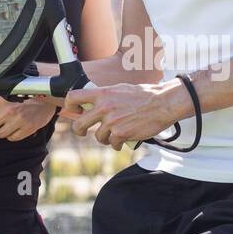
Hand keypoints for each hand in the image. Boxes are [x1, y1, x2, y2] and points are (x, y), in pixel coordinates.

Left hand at [0, 96, 57, 140]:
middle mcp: (7, 111)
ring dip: (1, 132)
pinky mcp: (26, 129)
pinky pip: (11, 139)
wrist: (46, 101)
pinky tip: (18, 127)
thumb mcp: (6, 97)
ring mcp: (17, 121)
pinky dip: (12, 135)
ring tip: (10, 123)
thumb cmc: (23, 99)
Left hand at [63, 80, 188, 150]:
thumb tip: (92, 103)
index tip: (74, 111)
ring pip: (98, 137)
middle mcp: (104, 107)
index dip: (70, 106)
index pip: (74, 97)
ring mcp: (112, 122)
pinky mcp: (121, 134)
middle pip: (79, 124)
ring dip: (105, 138)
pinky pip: (112, 143)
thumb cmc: (144, 95)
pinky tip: (123, 140)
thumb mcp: (120, 89)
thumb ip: (105, 97)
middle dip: (79, 130)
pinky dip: (117, 144)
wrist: (162, 103)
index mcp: (102, 93)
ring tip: (114, 134)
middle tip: (83, 131)